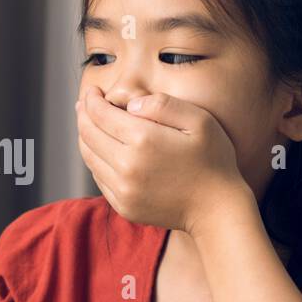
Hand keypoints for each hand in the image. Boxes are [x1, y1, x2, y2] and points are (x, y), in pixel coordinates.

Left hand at [76, 85, 250, 236]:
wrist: (218, 210)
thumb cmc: (213, 161)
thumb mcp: (199, 121)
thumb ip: (163, 105)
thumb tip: (130, 104)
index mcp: (143, 140)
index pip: (100, 114)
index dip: (91, 99)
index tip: (92, 91)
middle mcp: (126, 166)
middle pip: (88, 135)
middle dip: (83, 115)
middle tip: (85, 104)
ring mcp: (122, 190)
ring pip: (89, 157)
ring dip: (86, 138)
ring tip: (90, 124)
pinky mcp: (123, 206)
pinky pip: (99, 178)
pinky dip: (96, 161)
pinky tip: (104, 150)